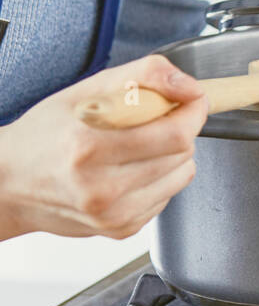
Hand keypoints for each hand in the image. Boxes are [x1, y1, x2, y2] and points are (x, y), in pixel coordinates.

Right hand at [0, 55, 208, 239]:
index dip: (193, 111)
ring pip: (182, 175)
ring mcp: (113, 214)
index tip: (193, 98)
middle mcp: (102, 188)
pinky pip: (167, 196)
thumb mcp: (84, 91)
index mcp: (89, 147)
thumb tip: (187, 85)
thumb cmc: (45, 136)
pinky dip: (160, 178)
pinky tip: (130, 170)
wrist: (11, 184)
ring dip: (173, 154)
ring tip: (140, 145)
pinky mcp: (122, 229)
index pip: (174, 133)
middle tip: (158, 118)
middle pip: (183, 154)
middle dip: (180, 128)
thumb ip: (141, 77)